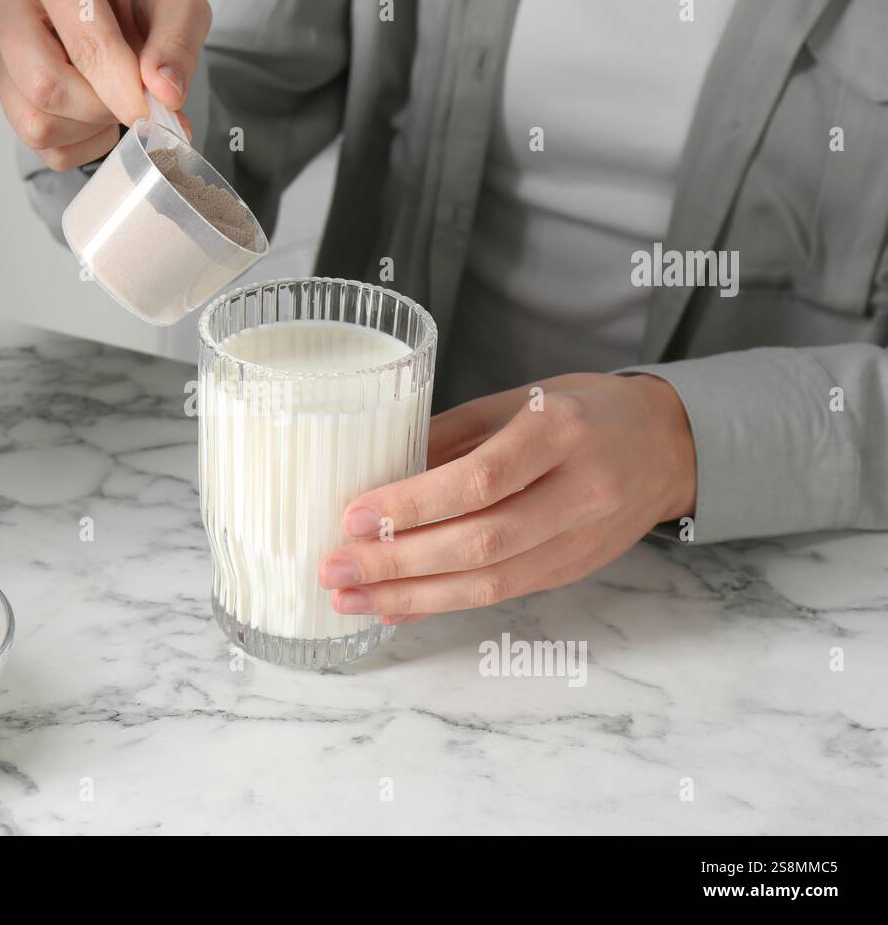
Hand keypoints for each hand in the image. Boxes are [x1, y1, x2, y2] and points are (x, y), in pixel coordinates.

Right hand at [0, 0, 209, 170]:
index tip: (147, 111)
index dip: (119, 86)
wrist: (112, 6)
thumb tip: (164, 94)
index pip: (82, 39)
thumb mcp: (175, 4)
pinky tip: (96, 114)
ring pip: (37, 125)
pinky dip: (84, 145)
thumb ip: (177, 43)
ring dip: (89, 129)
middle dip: (99, 109)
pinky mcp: (6, 98)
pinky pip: (47, 149)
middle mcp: (10, 7)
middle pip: (44, 86)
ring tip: (112, 100)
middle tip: (130, 97)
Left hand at [319, 373, 696, 621]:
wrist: (669, 445)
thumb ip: (450, 436)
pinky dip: (442, 603)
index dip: (414, 504)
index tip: (354, 515)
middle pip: (481, 543)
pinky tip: (395, 604)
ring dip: (411, 596)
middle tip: (334, 570)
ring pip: (490, 584)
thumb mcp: (517, 399)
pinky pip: (501, 595)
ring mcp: (582, 540)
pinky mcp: (573, 571)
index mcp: (561, 432)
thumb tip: (376, 477)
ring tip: (351, 598)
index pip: (481, 479)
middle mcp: (580, 491)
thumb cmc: (582, 411)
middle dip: (398, 563)